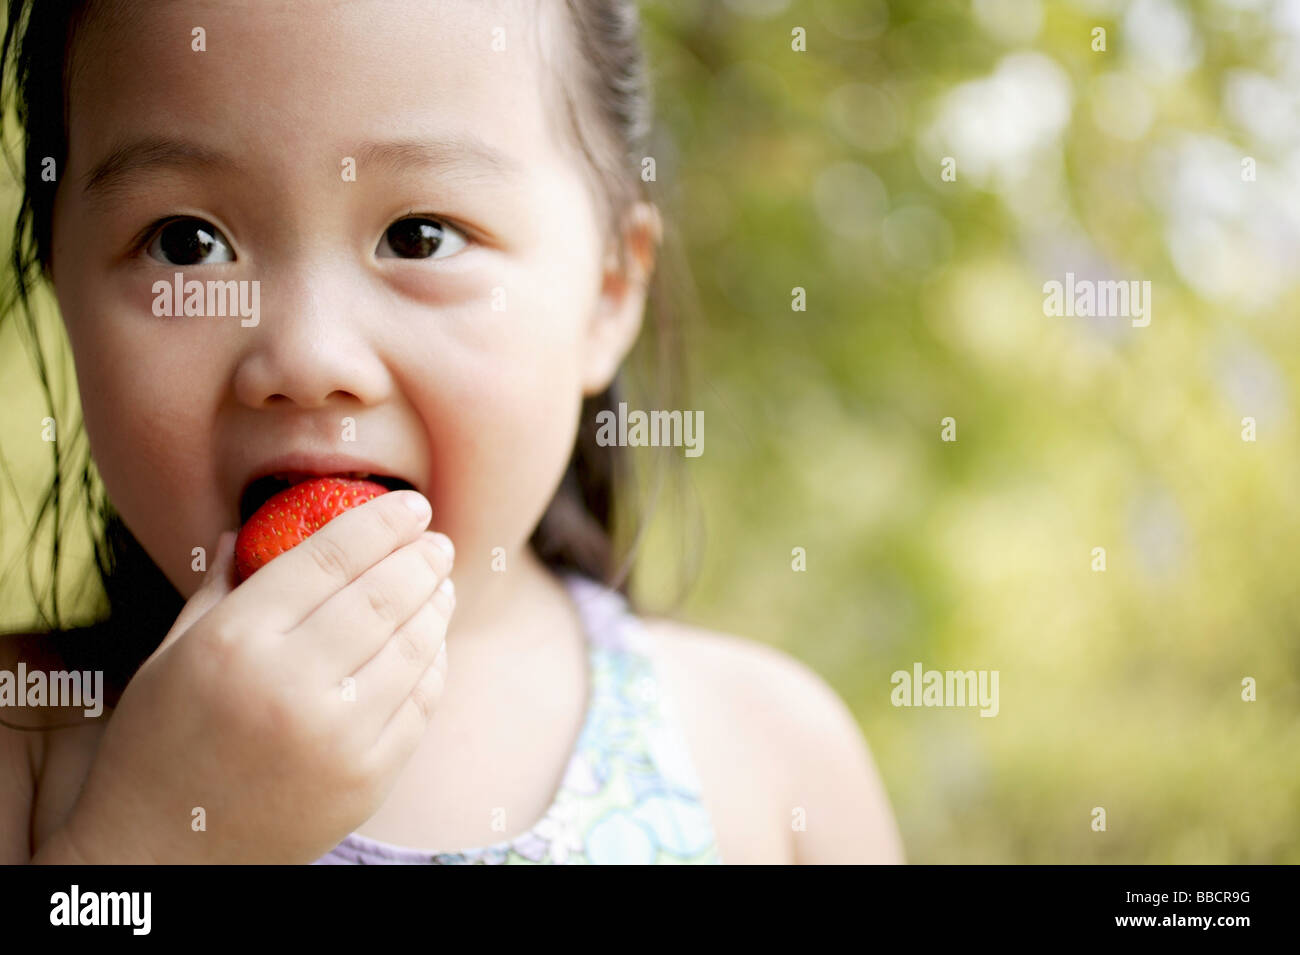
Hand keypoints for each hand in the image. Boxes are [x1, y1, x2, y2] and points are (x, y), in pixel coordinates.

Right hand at [59, 490, 453, 863]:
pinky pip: (421, 703)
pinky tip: (433, 642)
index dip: (380, 522)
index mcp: (237, 642)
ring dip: (436, 605)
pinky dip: (435, 663)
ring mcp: (338, 736)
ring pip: (414, 646)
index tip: (411, 504)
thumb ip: (218, 588)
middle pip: (383, 596)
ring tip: (442, 582)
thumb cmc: (158, 746)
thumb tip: (245, 528)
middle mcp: (293, 684)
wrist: (163, 858)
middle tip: (437, 540)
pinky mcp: (368, 778)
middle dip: (421, 557)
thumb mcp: (169, 656)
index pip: (330, 558)